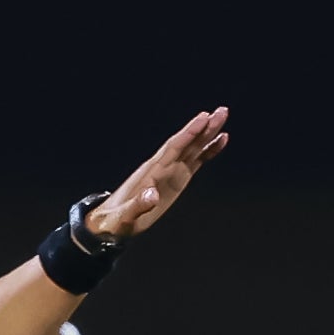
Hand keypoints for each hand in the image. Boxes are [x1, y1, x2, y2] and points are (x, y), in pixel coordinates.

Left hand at [85, 108, 230, 241]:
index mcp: (150, 172)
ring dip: (208, 134)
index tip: (204, 119)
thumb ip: (138, 206)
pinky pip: (195, 161)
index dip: (188, 133)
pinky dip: (208, 151)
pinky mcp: (176, 179)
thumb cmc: (115, 220)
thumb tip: (153, 196)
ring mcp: (170, 171)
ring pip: (192, 148)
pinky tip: (220, 141)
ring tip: (223, 117)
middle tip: (221, 111)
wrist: (110, 223)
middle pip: (185, 143)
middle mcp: (162, 167)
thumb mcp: (123, 217)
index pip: (172, 148)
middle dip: (203, 128)